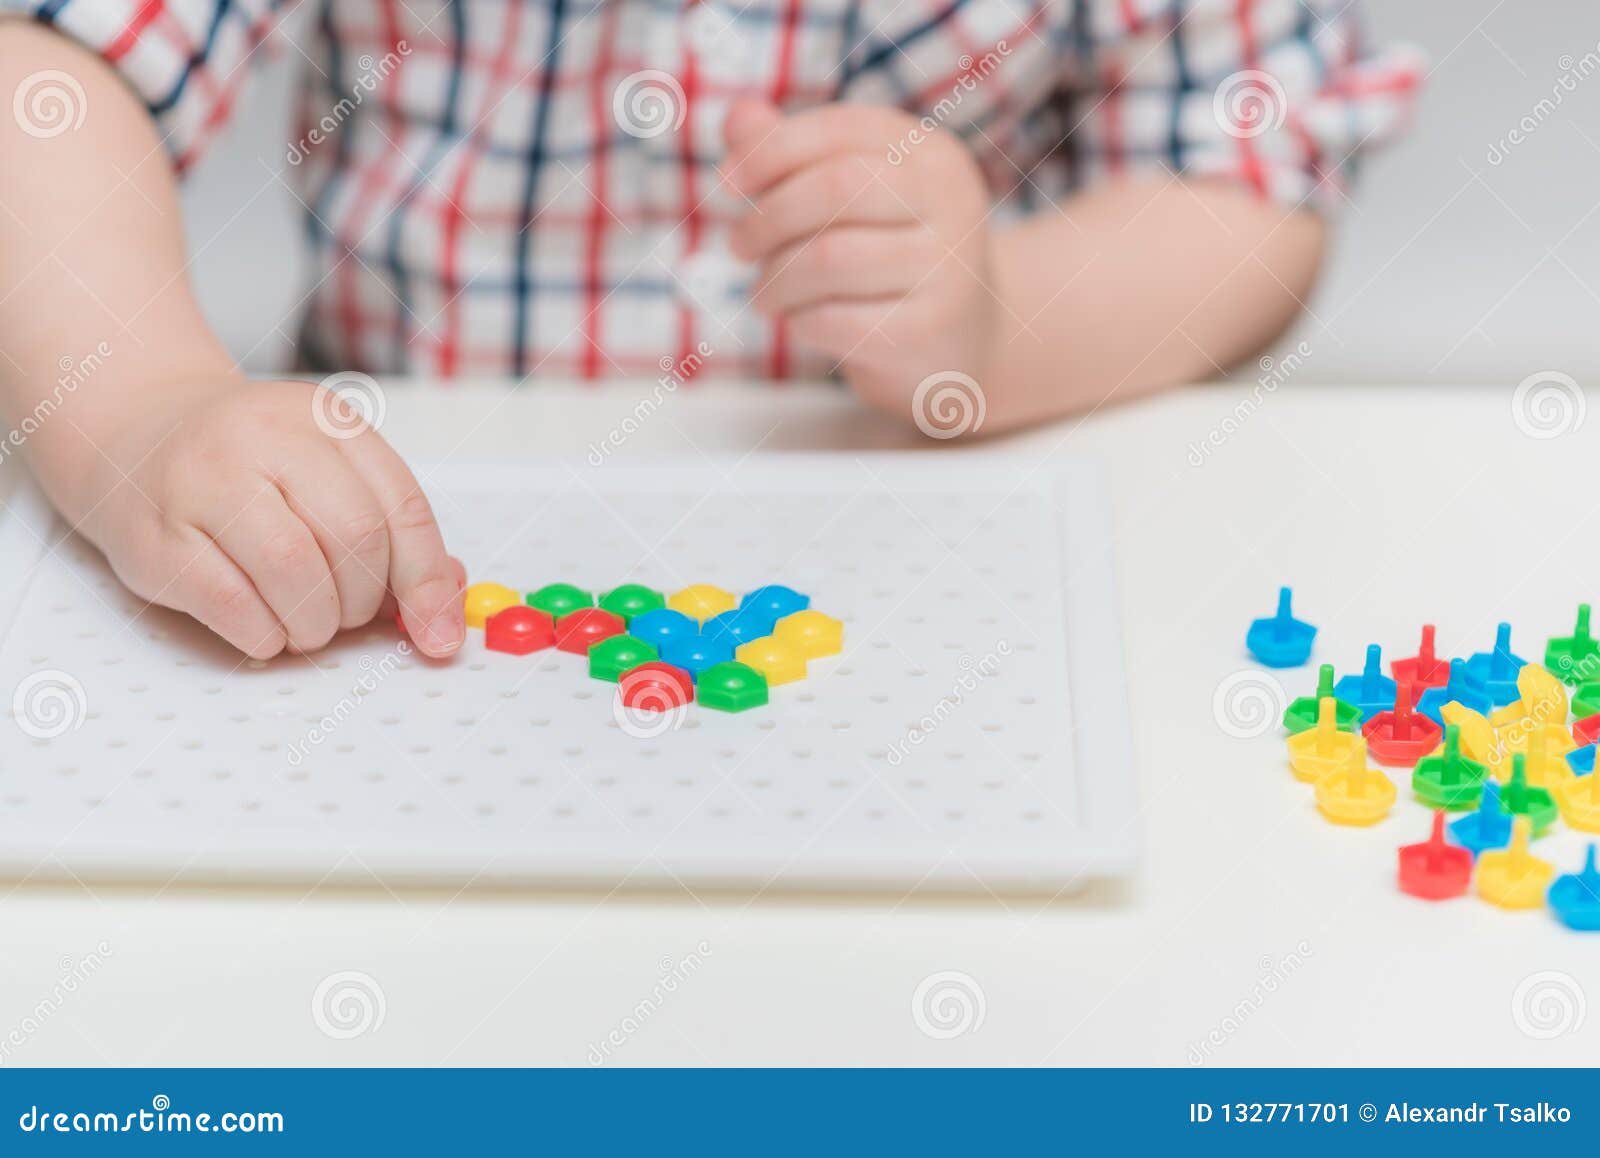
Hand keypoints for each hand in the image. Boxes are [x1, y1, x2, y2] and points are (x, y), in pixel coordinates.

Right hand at [78, 379, 465, 659]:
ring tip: (308, 624)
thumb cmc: (250, 464)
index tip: (439, 633)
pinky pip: (234, 607)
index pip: (401, 506)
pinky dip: (267, 636)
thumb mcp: (331, 471)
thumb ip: (394, 534)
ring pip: (296, 574)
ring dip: (317, 624)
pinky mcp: (156, 539)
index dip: (427, 580)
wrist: (138, 432)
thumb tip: (442, 612)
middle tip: (347, 615)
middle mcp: (262, 439)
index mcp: (323, 420)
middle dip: (364, 602)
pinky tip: (267, 627)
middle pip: (355, 539)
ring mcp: (202, 485)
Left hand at [723, 100, 996, 416]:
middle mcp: (949, 201)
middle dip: (767, 219)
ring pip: (829, 259)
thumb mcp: (851, 197)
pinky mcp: (930, 330)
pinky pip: (838, 320)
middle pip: (834, 188)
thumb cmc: (888, 256)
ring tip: (765, 293)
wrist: (962, 341)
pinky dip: (799, 321)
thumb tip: (736, 117)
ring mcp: (947, 268)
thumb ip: (791, 152)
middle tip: (739, 248)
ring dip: (775, 279)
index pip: (838, 130)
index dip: (769, 151)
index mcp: (929, 154)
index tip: (728, 183)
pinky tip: (799, 321)